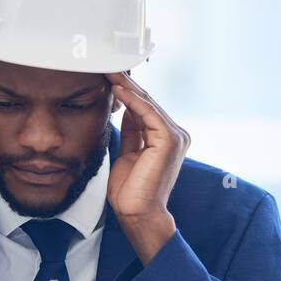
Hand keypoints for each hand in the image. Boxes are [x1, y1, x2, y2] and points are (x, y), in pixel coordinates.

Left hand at [105, 72, 188, 262]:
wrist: (137, 214)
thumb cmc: (131, 192)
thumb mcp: (127, 153)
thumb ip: (131, 131)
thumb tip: (125, 109)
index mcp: (166, 138)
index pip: (145, 108)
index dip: (126, 91)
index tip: (107, 76)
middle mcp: (175, 135)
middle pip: (147, 102)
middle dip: (125, 83)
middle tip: (104, 65)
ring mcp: (175, 136)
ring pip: (148, 103)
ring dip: (126, 86)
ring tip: (107, 71)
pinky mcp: (170, 140)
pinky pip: (148, 113)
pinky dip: (132, 100)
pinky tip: (117, 89)